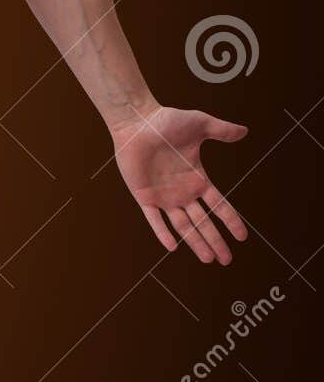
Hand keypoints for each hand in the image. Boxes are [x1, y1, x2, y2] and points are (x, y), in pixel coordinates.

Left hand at [112, 105, 248, 265]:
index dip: (231, 221)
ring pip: (183, 225)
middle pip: (203, 222)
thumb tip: (245, 131)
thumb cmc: (166, 120)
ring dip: (195, 242)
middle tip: (227, 260)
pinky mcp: (144, 197)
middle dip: (215, 241)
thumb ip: (221, 130)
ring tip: (208, 259)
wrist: (136, 121)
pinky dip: (162, 233)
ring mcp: (163, 196)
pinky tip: (172, 247)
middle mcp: (182, 192)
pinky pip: (154, 219)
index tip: (242, 237)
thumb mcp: (200, 124)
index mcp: (197, 178)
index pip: (219, 205)